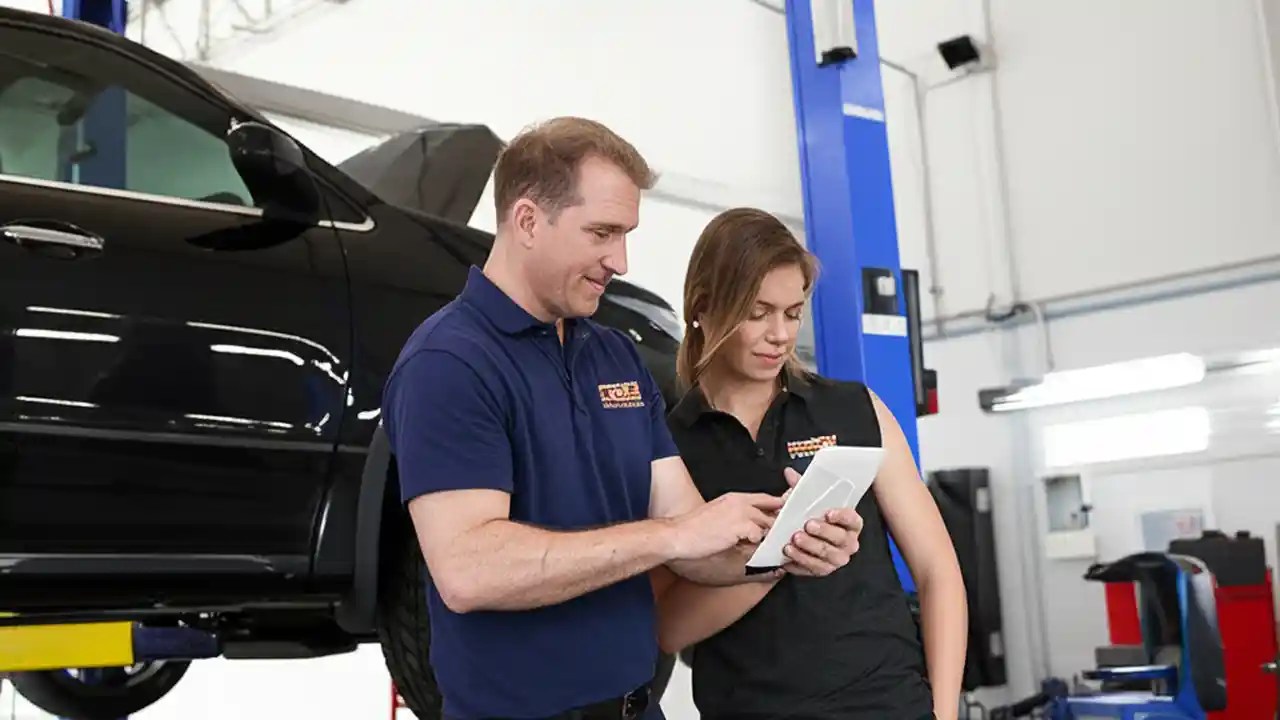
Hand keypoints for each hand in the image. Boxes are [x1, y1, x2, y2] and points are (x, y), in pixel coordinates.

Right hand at [665, 492, 782, 560]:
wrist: (678, 535)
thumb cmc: (693, 529)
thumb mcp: (717, 514)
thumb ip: (735, 515)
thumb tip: (750, 526)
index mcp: (734, 498)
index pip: (765, 498)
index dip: (776, 507)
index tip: (782, 516)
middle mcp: (740, 502)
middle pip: (771, 510)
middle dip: (776, 524)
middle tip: (777, 536)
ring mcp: (741, 513)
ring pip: (768, 523)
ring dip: (767, 536)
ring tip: (763, 545)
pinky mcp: (740, 526)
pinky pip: (759, 536)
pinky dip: (756, 544)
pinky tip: (748, 548)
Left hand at [778, 468, 862, 576]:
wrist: (807, 538)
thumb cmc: (813, 517)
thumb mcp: (809, 501)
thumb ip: (801, 488)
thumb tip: (789, 473)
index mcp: (851, 524)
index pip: (852, 520)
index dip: (842, 516)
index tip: (828, 513)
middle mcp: (849, 543)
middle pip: (840, 539)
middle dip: (823, 532)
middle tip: (808, 525)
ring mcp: (837, 558)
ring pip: (827, 555)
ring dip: (809, 548)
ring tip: (794, 539)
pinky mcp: (823, 569)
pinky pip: (813, 568)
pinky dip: (800, 561)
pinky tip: (788, 554)